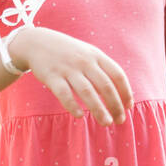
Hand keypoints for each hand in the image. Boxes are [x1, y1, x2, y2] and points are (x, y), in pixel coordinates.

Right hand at [7, 25, 133, 126]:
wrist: (37, 42)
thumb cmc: (68, 52)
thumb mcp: (87, 53)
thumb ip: (102, 70)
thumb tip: (119, 95)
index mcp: (96, 55)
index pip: (117, 74)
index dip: (125, 92)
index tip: (128, 107)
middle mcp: (84, 61)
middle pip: (105, 86)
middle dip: (115, 105)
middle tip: (120, 120)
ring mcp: (68, 69)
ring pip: (87, 92)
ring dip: (98, 109)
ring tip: (106, 123)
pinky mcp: (52, 76)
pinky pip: (64, 94)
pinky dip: (73, 106)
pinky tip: (80, 116)